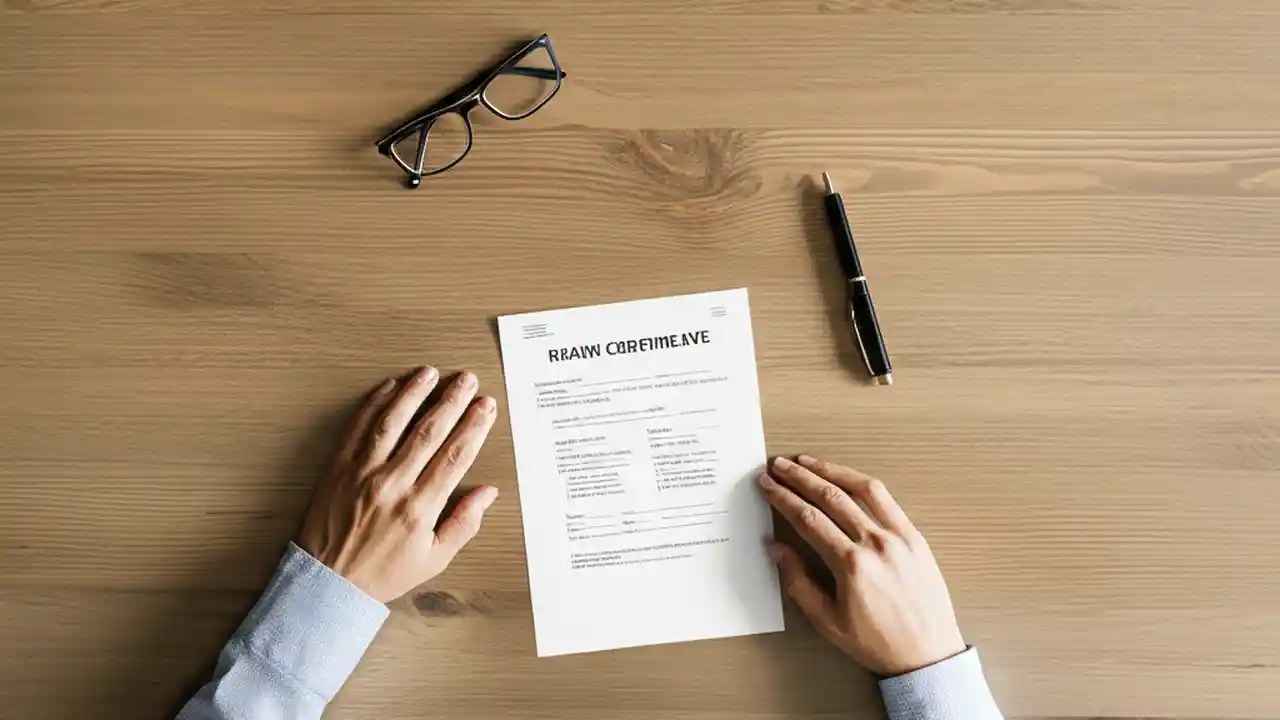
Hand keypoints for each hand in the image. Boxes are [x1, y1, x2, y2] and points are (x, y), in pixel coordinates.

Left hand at [297, 366, 499, 602]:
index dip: (474, 427)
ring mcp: (362, 473)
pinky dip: (374, 403)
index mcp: (420, 508)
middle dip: (452, 401)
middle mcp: (392, 485)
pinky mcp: (338, 467)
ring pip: (393, 422)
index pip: (455, 456)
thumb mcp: (434, 559)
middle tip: (467, 379)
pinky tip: (391, 387)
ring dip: (414, 393)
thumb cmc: (383, 573)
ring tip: (431, 373)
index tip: (486, 406)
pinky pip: (359, 428)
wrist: (327, 582)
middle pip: (429, 432)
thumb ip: (464, 524)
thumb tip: (488, 492)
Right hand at [759, 455, 965, 675]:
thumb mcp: (827, 621)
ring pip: (860, 489)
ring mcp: (899, 537)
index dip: (783, 498)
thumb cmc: (877, 643)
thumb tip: (777, 548)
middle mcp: (876, 544)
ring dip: (830, 470)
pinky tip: (845, 477)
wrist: (927, 655)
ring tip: (807, 462)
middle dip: (799, 478)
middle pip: (830, 497)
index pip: (808, 519)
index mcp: (852, 565)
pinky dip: (862, 483)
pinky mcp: (915, 537)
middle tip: (779, 465)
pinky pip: (886, 499)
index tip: (767, 484)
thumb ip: (798, 582)